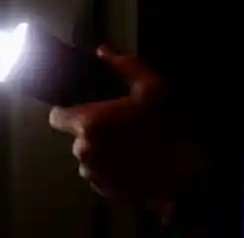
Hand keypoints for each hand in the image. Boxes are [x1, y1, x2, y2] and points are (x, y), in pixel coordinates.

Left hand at [48, 46, 202, 215]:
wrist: (186, 174)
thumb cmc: (167, 127)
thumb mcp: (152, 87)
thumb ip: (124, 66)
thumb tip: (102, 51)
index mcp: (88, 124)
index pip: (57, 117)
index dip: (70, 112)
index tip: (88, 111)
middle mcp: (84, 151)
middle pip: (76, 138)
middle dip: (91, 133)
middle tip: (118, 128)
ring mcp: (94, 175)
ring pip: (88, 159)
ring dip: (101, 153)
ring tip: (128, 148)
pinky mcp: (105, 192)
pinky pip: (100, 177)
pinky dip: (110, 171)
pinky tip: (132, 165)